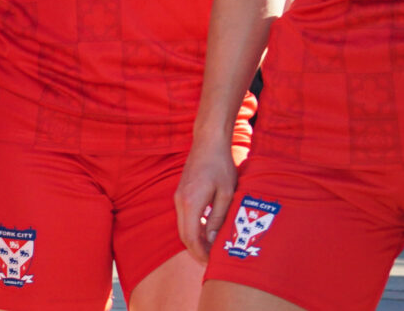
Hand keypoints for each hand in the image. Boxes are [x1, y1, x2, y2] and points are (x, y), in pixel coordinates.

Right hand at [173, 139, 238, 263]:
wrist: (208, 142)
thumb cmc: (220, 165)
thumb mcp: (226, 194)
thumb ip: (217, 218)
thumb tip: (211, 240)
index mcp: (190, 203)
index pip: (191, 238)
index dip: (201, 253)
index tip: (212, 262)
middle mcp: (180, 202)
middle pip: (184, 235)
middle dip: (197, 250)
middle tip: (212, 260)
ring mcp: (178, 197)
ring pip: (183, 227)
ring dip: (195, 240)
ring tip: (211, 248)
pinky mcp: (181, 193)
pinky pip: (184, 217)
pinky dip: (193, 228)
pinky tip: (207, 230)